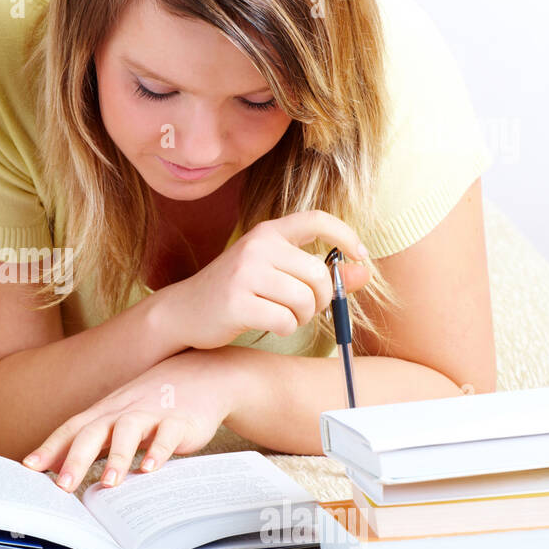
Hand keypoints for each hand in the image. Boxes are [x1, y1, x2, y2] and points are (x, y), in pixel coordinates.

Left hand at [23, 349, 241, 491]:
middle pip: (93, 432)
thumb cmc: (151, 404)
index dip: (49, 448)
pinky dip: (158, 451)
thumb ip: (93, 444)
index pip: (71, 430)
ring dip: (118, 457)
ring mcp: (151, 413)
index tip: (28, 469)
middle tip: (62, 487)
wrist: (201, 375)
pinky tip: (150, 469)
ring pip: (129, 431)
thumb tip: (58, 469)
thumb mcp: (118, 421)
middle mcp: (122, 411)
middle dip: (75, 458)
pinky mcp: (180, 420)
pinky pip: (167, 435)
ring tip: (109, 482)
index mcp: (104, 414)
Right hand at [154, 210, 370, 350]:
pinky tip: (269, 324)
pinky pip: (285, 321)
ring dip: (302, 317)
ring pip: (304, 300)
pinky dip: (285, 328)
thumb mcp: (275, 275)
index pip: (316, 220)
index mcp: (267, 233)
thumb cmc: (235, 292)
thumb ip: (320, 273)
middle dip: (320, 299)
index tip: (360, 255)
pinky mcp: (237, 303)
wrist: (183, 312)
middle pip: (318, 274)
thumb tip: (364, 273)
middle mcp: (257, 247)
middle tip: (303, 308)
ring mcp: (245, 274)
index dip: (346, 235)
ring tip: (284, 316)